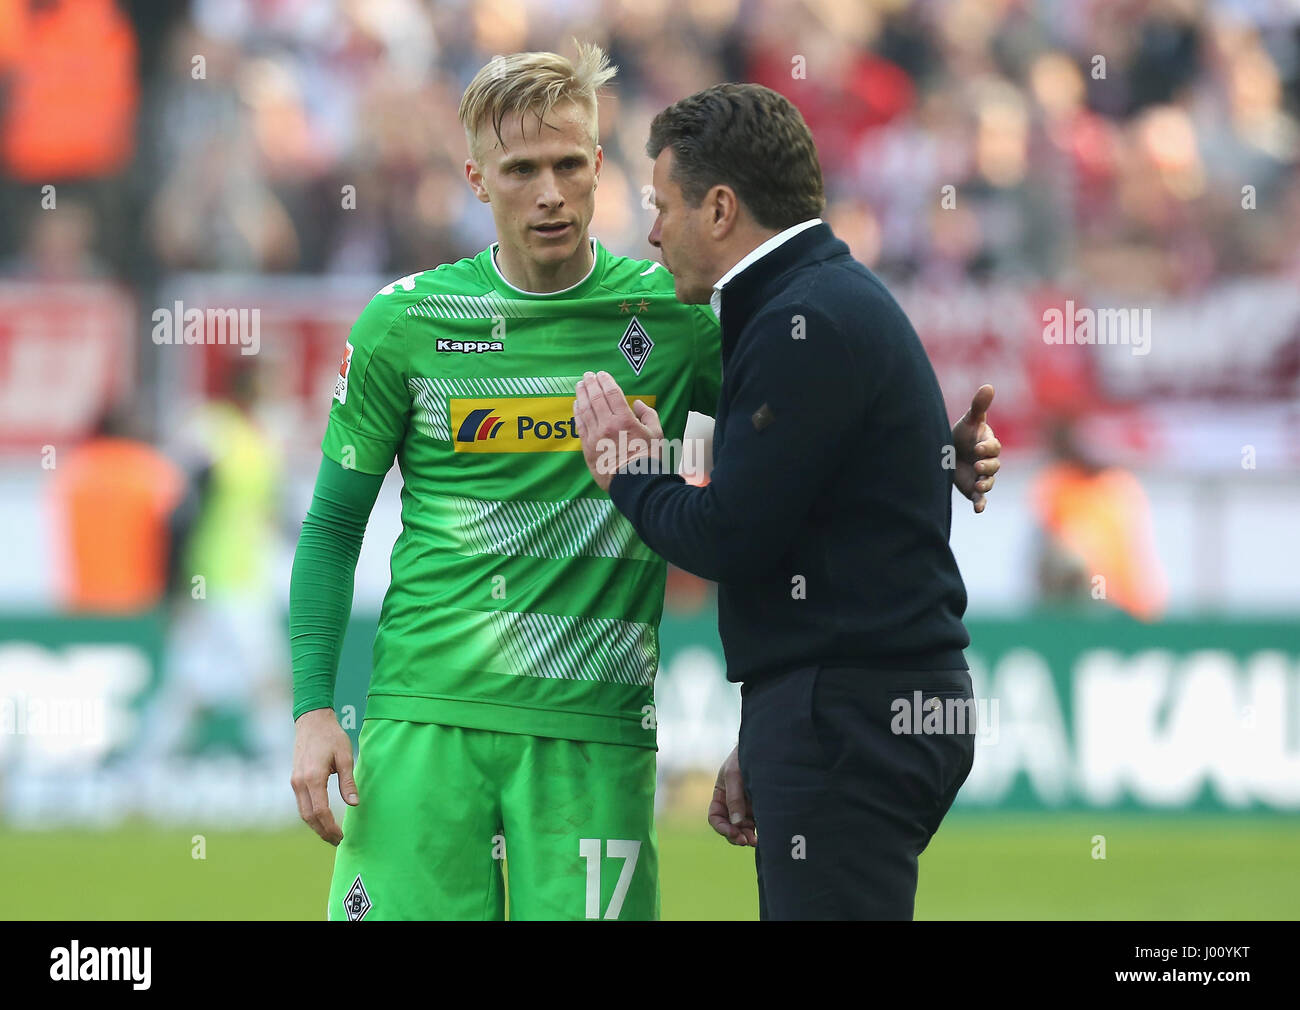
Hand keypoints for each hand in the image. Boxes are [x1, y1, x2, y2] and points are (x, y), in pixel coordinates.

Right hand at [290, 708, 358, 845]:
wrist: (312, 721)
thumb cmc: (331, 736)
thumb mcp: (345, 757)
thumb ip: (348, 782)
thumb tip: (354, 804)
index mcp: (313, 778)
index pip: (320, 811)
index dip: (330, 826)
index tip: (341, 835)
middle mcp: (300, 782)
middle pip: (309, 816)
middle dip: (322, 831)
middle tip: (337, 841)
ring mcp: (295, 781)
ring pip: (303, 812)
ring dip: (315, 826)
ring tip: (330, 834)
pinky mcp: (295, 779)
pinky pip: (301, 804)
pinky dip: (311, 815)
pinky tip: (322, 819)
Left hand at [573, 371, 661, 491]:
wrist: (635, 483)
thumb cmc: (648, 459)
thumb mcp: (657, 433)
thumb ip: (648, 414)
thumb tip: (637, 404)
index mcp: (624, 419)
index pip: (611, 393)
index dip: (605, 381)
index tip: (601, 374)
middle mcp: (607, 425)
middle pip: (595, 398)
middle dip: (590, 384)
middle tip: (587, 376)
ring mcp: (595, 437)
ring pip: (585, 410)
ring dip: (581, 395)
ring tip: (580, 386)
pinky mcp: (588, 448)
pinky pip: (580, 426)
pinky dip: (577, 413)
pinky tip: (576, 406)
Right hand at [707, 743, 755, 845]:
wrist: (762, 748)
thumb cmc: (742, 758)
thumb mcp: (734, 775)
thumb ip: (734, 799)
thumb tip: (736, 824)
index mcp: (720, 796)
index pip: (715, 817)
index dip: (721, 828)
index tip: (732, 832)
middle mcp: (732, 804)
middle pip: (729, 827)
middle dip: (735, 836)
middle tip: (745, 841)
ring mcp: (747, 807)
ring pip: (743, 828)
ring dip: (746, 836)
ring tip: (754, 841)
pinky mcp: (760, 807)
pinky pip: (757, 824)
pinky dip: (758, 831)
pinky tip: (763, 835)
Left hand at [951, 383, 1000, 512]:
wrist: (950, 452)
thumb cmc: (963, 434)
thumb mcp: (970, 420)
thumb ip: (979, 406)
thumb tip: (988, 386)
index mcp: (989, 445)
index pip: (993, 447)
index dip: (987, 448)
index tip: (977, 448)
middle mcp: (989, 462)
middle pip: (994, 466)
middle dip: (987, 467)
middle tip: (977, 466)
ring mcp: (982, 476)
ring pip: (989, 482)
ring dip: (985, 485)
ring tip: (979, 486)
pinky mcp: (974, 489)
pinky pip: (980, 498)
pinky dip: (981, 504)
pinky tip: (978, 510)